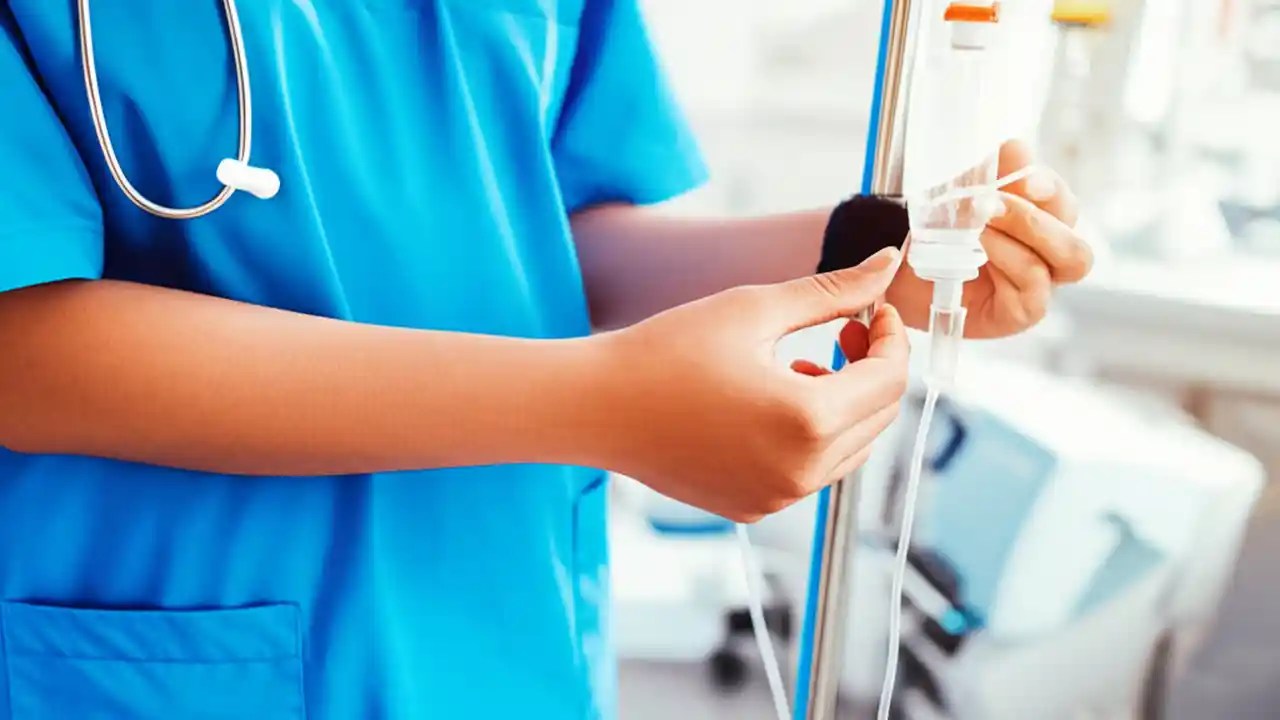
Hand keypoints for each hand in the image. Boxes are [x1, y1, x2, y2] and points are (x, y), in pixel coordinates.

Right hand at [592, 247, 908, 521]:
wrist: (597, 406)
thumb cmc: (666, 350)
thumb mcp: (755, 309)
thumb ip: (832, 291)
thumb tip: (887, 262)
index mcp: (807, 420)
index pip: (889, 379)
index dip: (892, 337)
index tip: (873, 310)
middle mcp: (800, 472)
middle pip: (878, 416)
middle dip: (873, 368)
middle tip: (843, 330)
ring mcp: (777, 498)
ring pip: (850, 447)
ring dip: (845, 403)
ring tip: (800, 366)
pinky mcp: (754, 507)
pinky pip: (811, 471)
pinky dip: (812, 435)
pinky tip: (772, 401)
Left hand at [886, 140, 1093, 337]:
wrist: (896, 267)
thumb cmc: (934, 232)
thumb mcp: (959, 192)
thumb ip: (991, 172)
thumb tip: (1018, 150)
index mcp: (1042, 221)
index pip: (1063, 201)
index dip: (1048, 184)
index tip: (1020, 169)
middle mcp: (1049, 255)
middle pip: (1079, 226)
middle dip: (1038, 212)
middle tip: (994, 202)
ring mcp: (1040, 286)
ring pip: (1070, 258)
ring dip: (1026, 232)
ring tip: (980, 224)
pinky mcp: (1021, 312)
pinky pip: (1036, 286)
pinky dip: (1010, 260)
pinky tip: (979, 248)